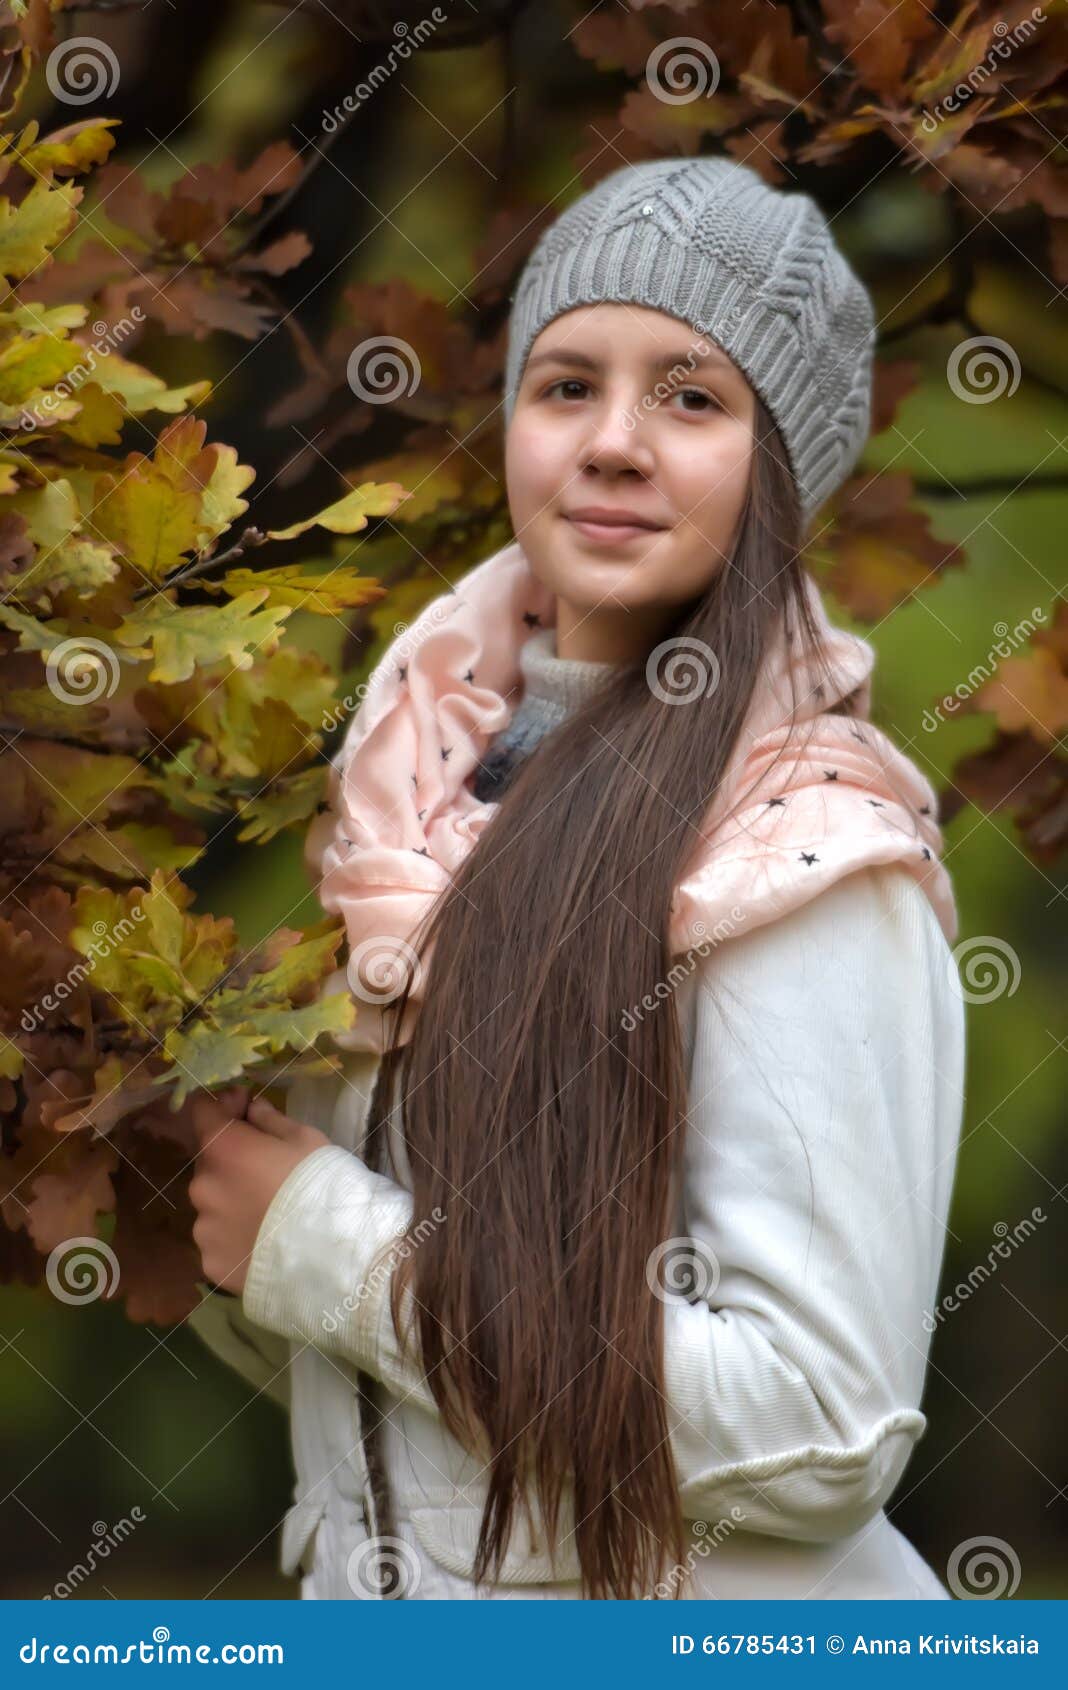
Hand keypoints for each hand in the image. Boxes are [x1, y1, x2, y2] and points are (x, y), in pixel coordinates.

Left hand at [189, 1084, 331, 1296]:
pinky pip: (218, 1241)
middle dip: (233, 1160)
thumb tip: (250, 1108)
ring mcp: (204, 1229)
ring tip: (268, 1217)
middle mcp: (203, 1186)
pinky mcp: (211, 1263)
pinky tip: (263, 1244)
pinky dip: (234, 1238)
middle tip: (268, 1173)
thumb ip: (270, 1120)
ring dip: (232, 1202)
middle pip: (210, 1163)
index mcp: (224, 1149)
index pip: (202, 1112)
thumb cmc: (323, 1186)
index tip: (245, 1111)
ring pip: (213, 1205)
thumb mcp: (306, 1140)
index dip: (223, 1107)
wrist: (333, 1256)